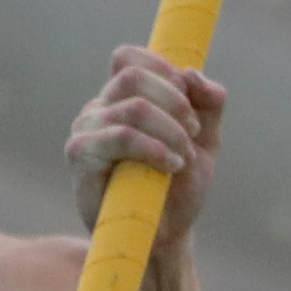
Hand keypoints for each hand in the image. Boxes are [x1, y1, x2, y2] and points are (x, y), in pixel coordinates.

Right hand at [65, 47, 224, 257]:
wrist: (166, 234)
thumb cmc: (178, 186)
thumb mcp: (206, 139)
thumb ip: (209, 102)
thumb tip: (193, 74)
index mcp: (121, 98)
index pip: (129, 57)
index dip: (163, 69)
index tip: (190, 100)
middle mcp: (98, 109)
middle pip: (133, 76)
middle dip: (175, 101)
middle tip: (192, 132)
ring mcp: (86, 131)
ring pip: (133, 107)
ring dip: (171, 130)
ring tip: (184, 157)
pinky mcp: (81, 157)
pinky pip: (121, 136)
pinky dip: (155, 148)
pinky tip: (171, 166)